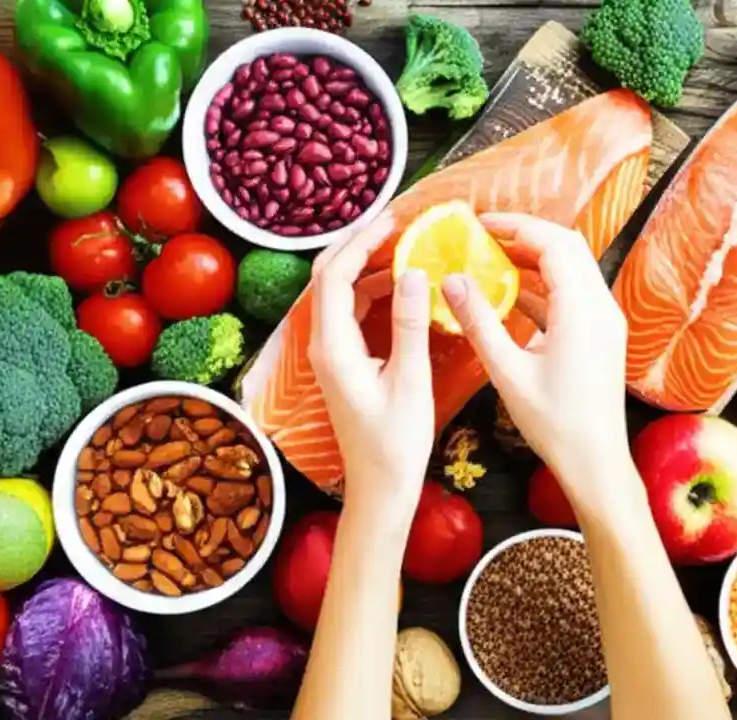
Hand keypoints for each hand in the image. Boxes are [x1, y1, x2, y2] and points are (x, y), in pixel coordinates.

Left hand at [309, 215, 434, 519]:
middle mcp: (323, 344)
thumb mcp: (410, 382)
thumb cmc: (397, 444)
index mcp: (333, 347)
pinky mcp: (343, 361)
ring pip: (339, 292)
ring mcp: (330, 353)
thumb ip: (410, 325)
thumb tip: (413, 273)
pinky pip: (351, 312)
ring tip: (403, 245)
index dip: (359, 241)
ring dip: (366, 265)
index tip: (392, 220)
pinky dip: (371, 290)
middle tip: (396, 222)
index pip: (334, 276)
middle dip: (358, 244)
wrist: (379, 487)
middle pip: (328, 277)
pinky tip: (400, 284)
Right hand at [443, 213, 631, 505]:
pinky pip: (574, 294)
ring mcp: (605, 321)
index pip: (553, 243)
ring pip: (573, 269)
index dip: (517, 226)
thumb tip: (451, 281)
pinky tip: (512, 296)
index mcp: (582, 310)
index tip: (480, 224)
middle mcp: (601, 307)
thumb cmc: (554, 423)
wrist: (596, 462)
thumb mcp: (507, 371)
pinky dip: (545, 286)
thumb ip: (478, 321)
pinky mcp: (602, 336)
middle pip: (568, 248)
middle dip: (526, 235)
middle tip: (485, 237)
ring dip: (535, 259)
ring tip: (492, 261)